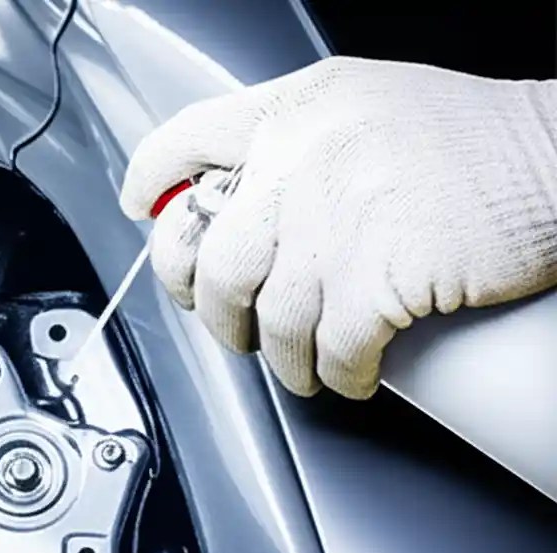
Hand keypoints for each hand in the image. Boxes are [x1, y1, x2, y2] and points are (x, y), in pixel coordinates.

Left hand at [120, 57, 556, 398]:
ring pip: (267, 315)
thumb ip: (303, 145)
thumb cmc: (478, 142)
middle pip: (212, 255)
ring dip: (279, 356)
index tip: (144, 209)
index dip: (154, 178)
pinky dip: (335, 373)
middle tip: (230, 324)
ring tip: (302, 365)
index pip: (189, 138)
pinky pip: (327, 346)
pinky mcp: (375, 275)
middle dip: (211, 307)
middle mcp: (303, 159)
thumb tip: (245, 202)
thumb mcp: (369, 109)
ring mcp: (335, 219)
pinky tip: (348, 374)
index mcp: (297, 113)